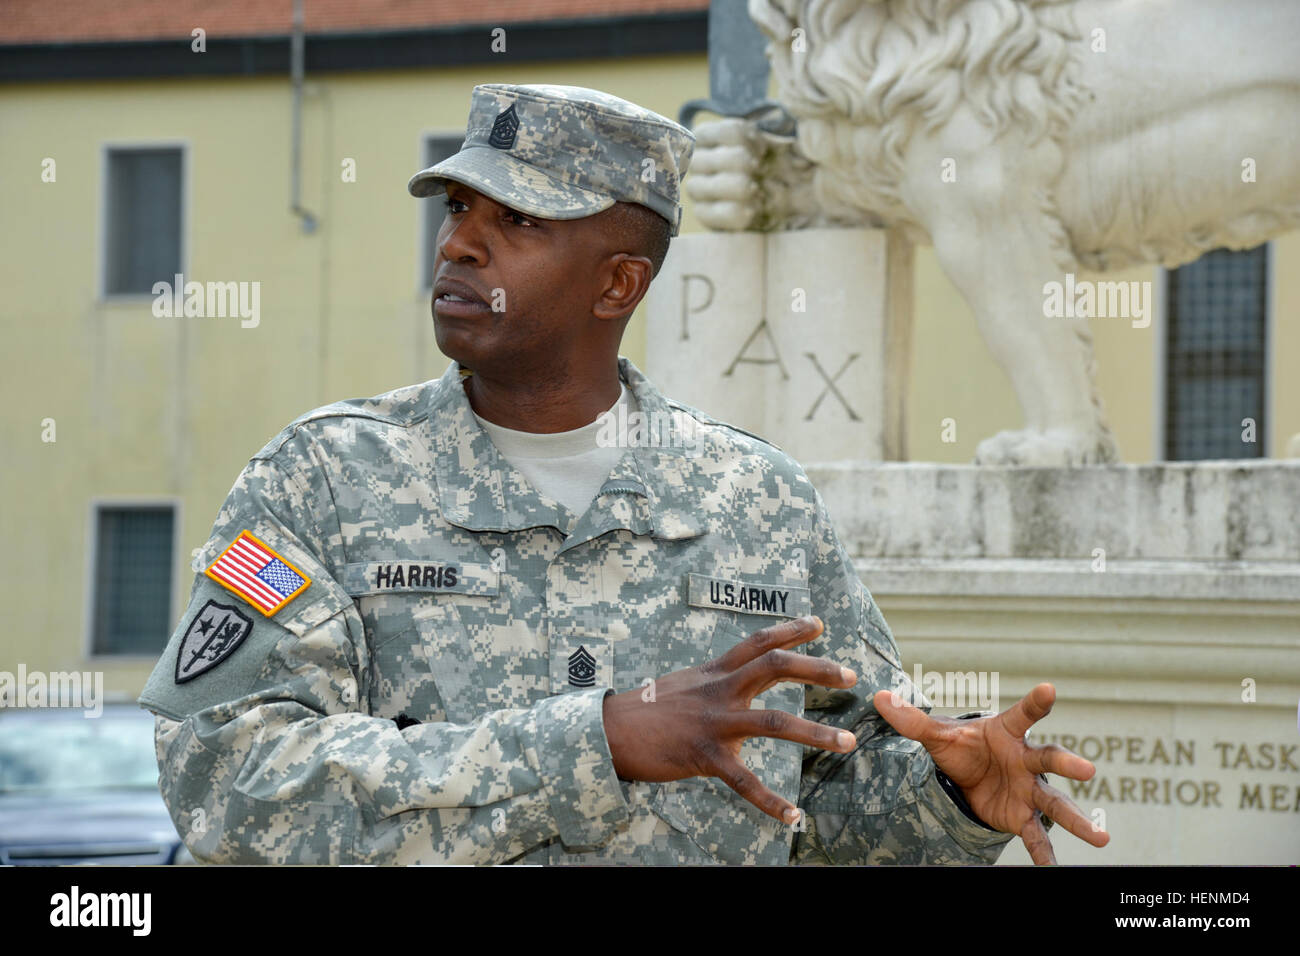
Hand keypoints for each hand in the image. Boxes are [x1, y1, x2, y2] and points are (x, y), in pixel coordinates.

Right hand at [602, 615, 857, 823]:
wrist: (608, 731)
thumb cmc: (647, 709)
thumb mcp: (686, 682)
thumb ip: (717, 678)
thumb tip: (739, 674)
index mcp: (716, 671)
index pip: (759, 641)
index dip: (790, 629)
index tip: (820, 623)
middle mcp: (719, 690)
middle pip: (775, 667)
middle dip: (817, 669)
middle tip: (851, 677)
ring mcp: (713, 722)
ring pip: (772, 722)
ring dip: (814, 733)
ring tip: (847, 743)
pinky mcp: (703, 756)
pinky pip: (743, 781)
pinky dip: (770, 801)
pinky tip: (793, 816)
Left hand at [874, 683, 1109, 863]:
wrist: (965, 777)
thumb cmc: (961, 748)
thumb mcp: (935, 735)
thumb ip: (911, 720)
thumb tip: (879, 698)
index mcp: (1007, 733)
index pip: (1023, 714)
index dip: (1035, 703)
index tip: (1049, 689)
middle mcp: (1025, 760)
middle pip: (1049, 759)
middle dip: (1067, 764)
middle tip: (1087, 770)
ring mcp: (1028, 790)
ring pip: (1055, 803)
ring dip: (1077, 819)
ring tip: (1102, 837)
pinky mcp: (1021, 815)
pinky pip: (1035, 835)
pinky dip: (1044, 851)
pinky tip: (1053, 868)